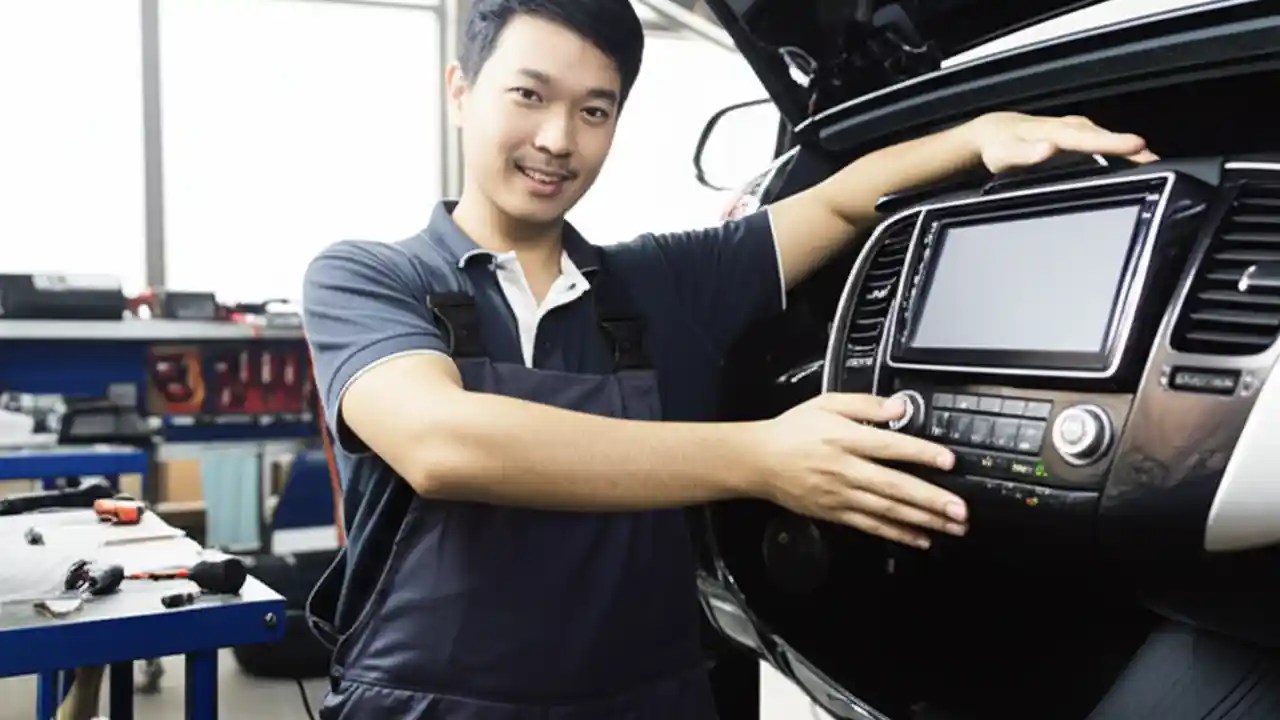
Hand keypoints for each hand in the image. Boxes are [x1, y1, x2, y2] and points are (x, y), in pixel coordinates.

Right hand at [747, 392, 967, 549]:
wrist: (759, 460)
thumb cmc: (794, 430)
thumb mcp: (826, 403)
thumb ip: (864, 404)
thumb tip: (899, 408)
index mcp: (845, 439)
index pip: (889, 446)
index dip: (920, 453)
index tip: (948, 461)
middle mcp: (845, 469)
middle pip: (894, 485)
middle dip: (930, 499)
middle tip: (960, 510)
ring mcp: (841, 495)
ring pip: (887, 510)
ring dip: (922, 520)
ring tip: (952, 528)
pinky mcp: (835, 513)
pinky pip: (871, 526)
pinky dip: (897, 534)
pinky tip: (921, 539)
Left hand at [965, 111, 1158, 174]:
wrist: (993, 133)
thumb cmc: (1000, 147)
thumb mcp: (1004, 154)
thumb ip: (1024, 154)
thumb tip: (1047, 149)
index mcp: (1055, 132)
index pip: (1087, 138)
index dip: (1112, 143)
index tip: (1138, 146)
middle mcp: (1069, 127)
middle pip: (1104, 137)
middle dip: (1131, 148)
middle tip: (1159, 163)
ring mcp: (1075, 130)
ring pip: (1105, 138)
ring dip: (1129, 149)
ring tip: (1154, 163)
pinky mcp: (1077, 135)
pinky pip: (1101, 142)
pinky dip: (1117, 149)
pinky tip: (1131, 161)